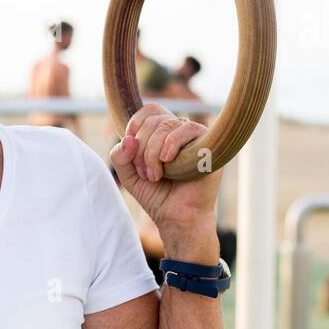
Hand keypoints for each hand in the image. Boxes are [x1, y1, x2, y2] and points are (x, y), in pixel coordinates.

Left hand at [109, 102, 221, 235]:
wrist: (177, 218)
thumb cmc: (157, 196)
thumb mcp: (128, 175)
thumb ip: (119, 156)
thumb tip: (128, 139)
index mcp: (163, 134)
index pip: (150, 110)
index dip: (136, 123)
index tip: (130, 146)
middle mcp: (180, 132)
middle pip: (154, 121)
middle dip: (141, 148)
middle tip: (145, 174)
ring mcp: (195, 138)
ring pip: (166, 125)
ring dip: (152, 152)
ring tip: (154, 176)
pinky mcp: (210, 145)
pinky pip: (187, 129)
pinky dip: (171, 143)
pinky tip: (167, 161)